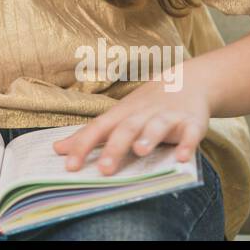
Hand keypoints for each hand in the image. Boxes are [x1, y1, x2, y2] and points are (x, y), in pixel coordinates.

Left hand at [52, 77, 212, 174]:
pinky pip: (190, 134)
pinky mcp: (192, 122)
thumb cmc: (145, 106)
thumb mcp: (116, 117)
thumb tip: (58, 149)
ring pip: (156, 126)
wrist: (188, 80)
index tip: (70, 166)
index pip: (98, 129)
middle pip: (126, 129)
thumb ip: (90, 135)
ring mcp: (168, 117)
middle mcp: (142, 114)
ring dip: (148, 137)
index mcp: (121, 115)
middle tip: (104, 169)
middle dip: (115, 148)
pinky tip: (181, 158)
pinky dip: (187, 144)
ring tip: (140, 151)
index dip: (83, 146)